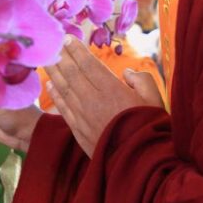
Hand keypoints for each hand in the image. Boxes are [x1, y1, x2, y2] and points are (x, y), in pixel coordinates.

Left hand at [45, 36, 162, 156]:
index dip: (77, 50)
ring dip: (54, 72)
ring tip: (47, 59)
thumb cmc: (150, 129)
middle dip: (62, 56)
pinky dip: (55, 94)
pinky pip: (63, 108)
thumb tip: (126, 73)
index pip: (89, 65)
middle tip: (53, 43)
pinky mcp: (78, 131)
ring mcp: (83, 117)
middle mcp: (93, 101)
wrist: (140, 164)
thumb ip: (142, 80)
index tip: (69, 38)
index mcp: (112, 90)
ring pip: (64, 89)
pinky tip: (50, 85)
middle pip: (72, 73)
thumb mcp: (155, 99)